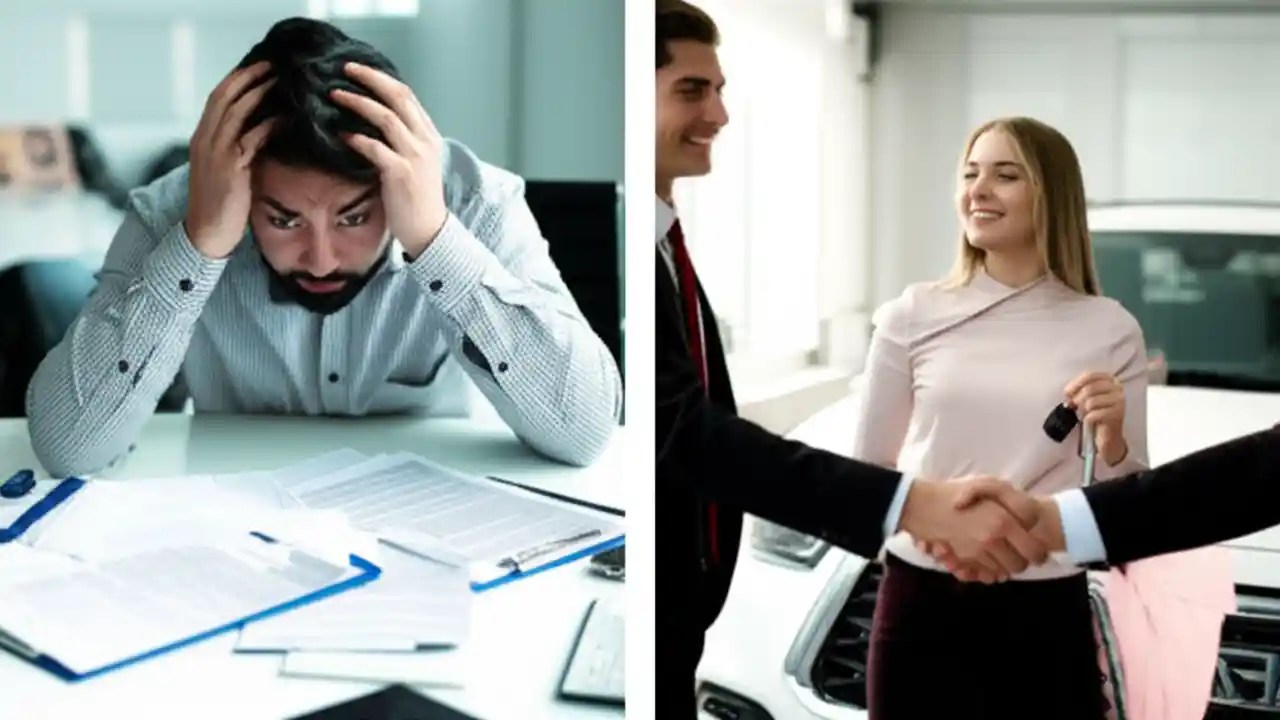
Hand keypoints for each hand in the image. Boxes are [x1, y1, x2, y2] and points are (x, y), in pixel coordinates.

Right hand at [185, 61, 276, 258]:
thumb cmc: (222, 203)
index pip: (217, 98)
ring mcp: (216, 152)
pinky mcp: (231, 168)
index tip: (258, 66)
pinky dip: (268, 125)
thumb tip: (264, 129)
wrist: (207, 233)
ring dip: (259, 93)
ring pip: (236, 112)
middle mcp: (205, 139)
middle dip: (248, 77)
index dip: (237, 79)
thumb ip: (238, 147)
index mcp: (202, 138)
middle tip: (273, 64)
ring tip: (280, 81)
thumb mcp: (225, 168)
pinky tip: (285, 118)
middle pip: (225, 96)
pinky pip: (250, 139)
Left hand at [333, 63, 447, 257]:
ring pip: (386, 117)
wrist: (429, 230)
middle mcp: (425, 141)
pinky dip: (356, 138)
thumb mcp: (416, 162)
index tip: (359, 70)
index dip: (382, 78)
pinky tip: (342, 134)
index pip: (407, 96)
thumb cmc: (417, 198)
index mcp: (429, 135)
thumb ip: (401, 141)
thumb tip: (370, 122)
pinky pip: (375, 148)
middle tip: (346, 69)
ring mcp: (415, 156)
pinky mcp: (401, 173)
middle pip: (398, 97)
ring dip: (358, 103)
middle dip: (370, 79)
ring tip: (336, 95)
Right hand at [898, 476, 1047, 583]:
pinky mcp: (964, 560)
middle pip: (1019, 566)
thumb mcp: (988, 483)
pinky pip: (985, 574)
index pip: (1034, 550)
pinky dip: (988, 571)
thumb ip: (1013, 498)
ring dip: (1005, 567)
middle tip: (1019, 553)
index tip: (1037, 550)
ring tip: (1001, 553)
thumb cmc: (956, 491)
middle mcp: (991, 540)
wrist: (921, 505)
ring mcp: (976, 552)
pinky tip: (986, 558)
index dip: (1039, 553)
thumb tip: (1029, 520)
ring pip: (1002, 572)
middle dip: (1022, 562)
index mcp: (1003, 521)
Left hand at [1064, 370, 1126, 465]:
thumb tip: (1068, 393)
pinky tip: (1090, 420)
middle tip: (1074, 407)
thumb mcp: (1087, 397)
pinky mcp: (1118, 414)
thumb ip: (1079, 390)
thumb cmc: (1096, 412)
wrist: (1108, 433)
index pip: (1090, 375)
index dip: (1075, 384)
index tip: (1066, 393)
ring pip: (1091, 402)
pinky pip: (1094, 414)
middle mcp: (1117, 388)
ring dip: (1082, 410)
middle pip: (1089, 389)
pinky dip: (1088, 418)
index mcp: (1110, 379)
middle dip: (1077, 399)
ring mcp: (1119, 401)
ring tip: (1084, 414)